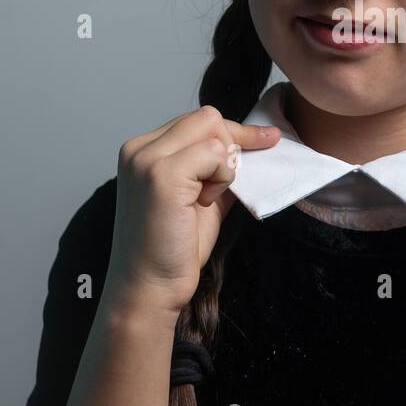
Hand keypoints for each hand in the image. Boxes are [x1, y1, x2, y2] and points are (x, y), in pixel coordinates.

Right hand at [106, 106, 278, 314]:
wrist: (149, 288)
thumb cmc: (173, 248)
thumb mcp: (201, 196)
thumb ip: (216, 167)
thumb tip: (252, 143)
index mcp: (142, 151)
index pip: (197, 120)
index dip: (231, 134)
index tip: (266, 140)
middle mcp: (138, 149)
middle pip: (207, 117)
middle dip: (230, 145)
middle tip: (221, 187)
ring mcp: (147, 159)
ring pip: (212, 128)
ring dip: (224, 165)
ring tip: (204, 199)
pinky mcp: (162, 175)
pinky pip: (215, 152)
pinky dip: (222, 177)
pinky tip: (203, 203)